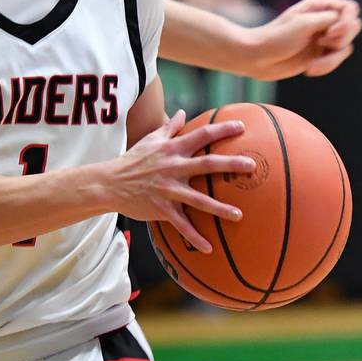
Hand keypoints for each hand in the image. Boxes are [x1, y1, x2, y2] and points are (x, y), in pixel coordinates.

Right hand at [112, 111, 253, 252]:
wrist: (110, 183)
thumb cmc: (133, 160)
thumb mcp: (150, 139)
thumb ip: (170, 127)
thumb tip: (183, 112)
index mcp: (172, 149)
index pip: (201, 135)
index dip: (222, 130)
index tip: (242, 127)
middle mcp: (173, 167)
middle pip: (207, 165)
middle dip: (230, 164)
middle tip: (252, 166)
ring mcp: (168, 189)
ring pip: (198, 200)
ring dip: (220, 208)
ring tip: (239, 215)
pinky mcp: (162, 209)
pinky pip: (181, 225)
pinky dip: (194, 238)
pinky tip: (209, 248)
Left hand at [245, 0, 361, 79]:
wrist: (256, 58)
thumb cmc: (276, 38)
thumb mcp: (304, 23)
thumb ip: (330, 19)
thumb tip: (347, 23)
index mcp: (318, 6)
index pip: (350, 8)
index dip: (346, 21)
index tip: (330, 32)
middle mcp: (323, 20)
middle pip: (353, 28)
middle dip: (341, 40)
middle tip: (322, 44)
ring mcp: (322, 38)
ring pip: (346, 47)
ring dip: (332, 59)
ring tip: (312, 64)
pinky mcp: (318, 54)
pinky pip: (336, 60)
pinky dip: (327, 67)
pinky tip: (309, 69)